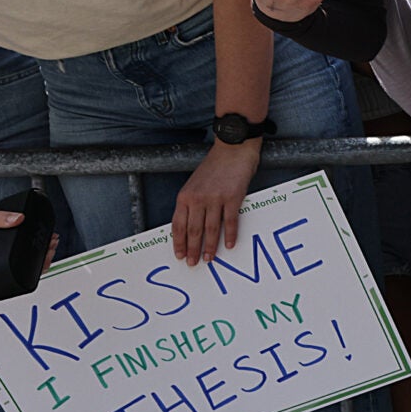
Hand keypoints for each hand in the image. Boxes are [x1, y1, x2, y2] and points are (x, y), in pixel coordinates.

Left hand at [172, 139, 258, 265]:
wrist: (233, 148)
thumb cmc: (215, 165)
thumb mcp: (195, 183)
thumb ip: (192, 202)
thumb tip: (192, 225)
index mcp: (185, 196)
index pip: (177, 225)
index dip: (178, 243)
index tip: (179, 254)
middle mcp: (197, 199)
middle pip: (193, 231)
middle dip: (192, 249)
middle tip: (193, 263)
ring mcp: (215, 198)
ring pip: (210, 229)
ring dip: (209, 247)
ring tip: (209, 258)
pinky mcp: (232, 197)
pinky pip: (230, 221)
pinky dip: (230, 235)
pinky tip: (229, 245)